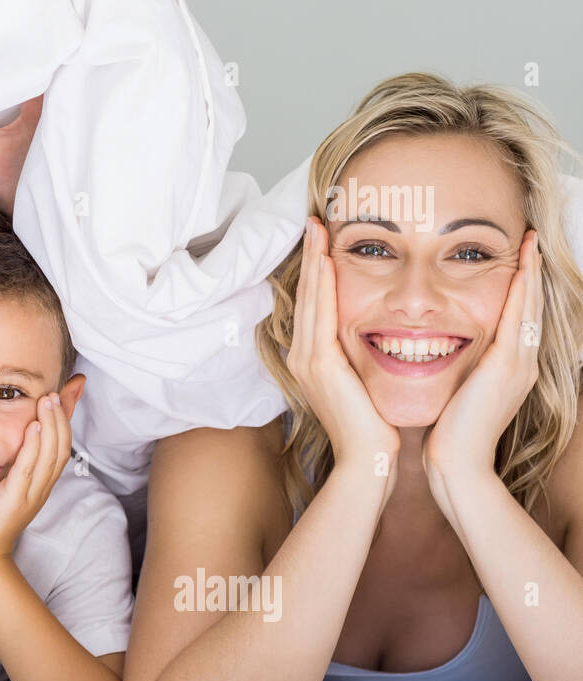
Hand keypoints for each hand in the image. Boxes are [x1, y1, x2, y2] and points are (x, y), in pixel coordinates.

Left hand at [0, 392, 70, 567]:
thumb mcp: (2, 484)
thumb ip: (11, 463)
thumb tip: (14, 440)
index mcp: (39, 484)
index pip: (60, 447)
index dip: (64, 421)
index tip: (63, 394)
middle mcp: (40, 488)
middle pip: (61, 447)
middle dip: (61, 418)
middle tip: (55, 392)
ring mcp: (30, 495)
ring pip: (50, 455)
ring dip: (51, 425)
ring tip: (48, 401)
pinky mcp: (14, 501)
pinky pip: (28, 469)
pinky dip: (34, 447)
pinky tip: (33, 428)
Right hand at [288, 217, 400, 485]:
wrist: (368, 459)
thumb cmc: (374, 427)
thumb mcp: (365, 384)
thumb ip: (362, 359)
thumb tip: (377, 338)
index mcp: (313, 360)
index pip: (314, 305)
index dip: (316, 271)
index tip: (322, 240)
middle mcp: (303, 355)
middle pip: (306, 295)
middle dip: (310, 256)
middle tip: (314, 221)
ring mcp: (307, 358)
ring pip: (310, 298)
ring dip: (313, 261)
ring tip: (317, 229)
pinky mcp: (318, 362)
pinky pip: (320, 312)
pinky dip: (322, 283)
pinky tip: (327, 259)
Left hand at [423, 231, 542, 500]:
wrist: (456, 464)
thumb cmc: (448, 433)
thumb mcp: (458, 391)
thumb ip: (459, 370)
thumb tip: (440, 351)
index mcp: (508, 368)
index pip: (517, 317)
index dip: (520, 287)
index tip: (518, 258)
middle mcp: (521, 363)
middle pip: (531, 307)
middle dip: (533, 272)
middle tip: (533, 239)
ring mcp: (519, 365)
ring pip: (531, 308)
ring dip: (532, 273)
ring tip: (532, 242)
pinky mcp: (508, 368)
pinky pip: (519, 320)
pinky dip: (522, 292)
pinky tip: (522, 268)